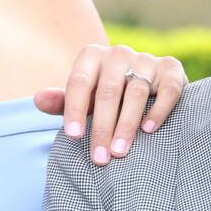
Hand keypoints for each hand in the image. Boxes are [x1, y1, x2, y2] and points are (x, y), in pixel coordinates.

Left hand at [33, 44, 187, 165]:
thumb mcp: (82, 99)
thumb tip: (38, 100)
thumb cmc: (104, 95)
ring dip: (127, 125)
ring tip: (119, 151)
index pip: (79, 82)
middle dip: (102, 126)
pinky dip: (158, 110)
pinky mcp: (172, 68)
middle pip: (108, 91)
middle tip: (99, 157)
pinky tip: (149, 130)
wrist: (145, 82)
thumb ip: (61, 101)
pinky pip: (167, 89)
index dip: (74, 109)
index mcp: (91, 56)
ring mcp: (146, 59)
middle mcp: (118, 53)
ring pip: (136, 92)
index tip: (73, 136)